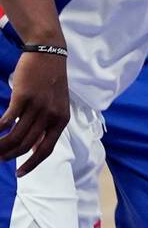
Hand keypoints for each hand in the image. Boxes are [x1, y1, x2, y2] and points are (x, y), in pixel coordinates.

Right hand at [0, 51, 70, 175]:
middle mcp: (51, 116)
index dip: (32, 164)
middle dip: (11, 156)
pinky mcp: (24, 97)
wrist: (49, 53)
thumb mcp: (56, 104)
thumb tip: (36, 147)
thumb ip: (48, 126)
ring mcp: (38, 106)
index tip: (20, 174)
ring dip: (1, 146)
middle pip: (27, 145)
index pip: (46, 149)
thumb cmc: (50, 80)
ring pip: (16, 136)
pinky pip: (7, 120)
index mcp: (61, 120)